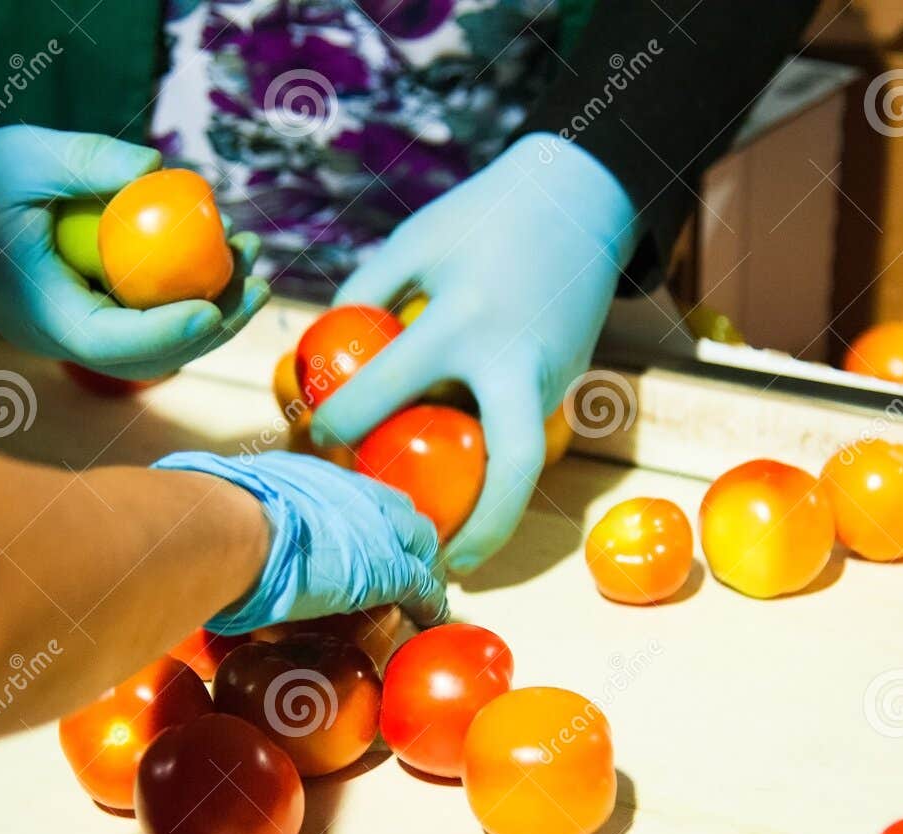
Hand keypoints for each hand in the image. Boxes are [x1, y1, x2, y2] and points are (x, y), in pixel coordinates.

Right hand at [0, 126, 268, 379]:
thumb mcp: (23, 155)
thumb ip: (86, 160)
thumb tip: (158, 167)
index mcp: (39, 316)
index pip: (109, 345)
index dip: (166, 333)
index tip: (213, 306)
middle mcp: (62, 339)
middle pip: (150, 358)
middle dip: (212, 326)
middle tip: (258, 281)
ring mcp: (79, 333)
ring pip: (157, 345)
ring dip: (211, 310)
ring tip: (250, 260)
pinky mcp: (93, 316)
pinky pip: (149, 319)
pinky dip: (187, 295)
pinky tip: (222, 256)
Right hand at [151, 450, 447, 632]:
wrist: (230, 530)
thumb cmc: (213, 518)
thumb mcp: (226, 499)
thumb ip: (227, 508)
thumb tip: (195, 514)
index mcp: (315, 478)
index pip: (357, 497)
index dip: (370, 520)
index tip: (368, 541)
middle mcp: (352, 493)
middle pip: (399, 515)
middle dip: (406, 541)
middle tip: (406, 568)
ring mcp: (374, 529)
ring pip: (418, 547)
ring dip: (421, 571)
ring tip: (422, 598)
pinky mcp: (387, 568)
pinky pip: (420, 586)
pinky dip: (428, 602)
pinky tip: (430, 618)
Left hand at [308, 133, 639, 571]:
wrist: (583, 197)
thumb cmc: (483, 217)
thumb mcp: (413, 243)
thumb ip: (365, 298)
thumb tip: (324, 361)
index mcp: (463, 323)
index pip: (387, 392)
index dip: (339, 423)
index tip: (318, 437)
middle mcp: (516, 362)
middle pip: (509, 468)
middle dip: (483, 528)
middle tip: (446, 566)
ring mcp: (553, 378)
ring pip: (523, 462)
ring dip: (495, 509)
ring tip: (453, 542)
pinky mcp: (569, 383)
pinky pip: (526, 434)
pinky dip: (497, 465)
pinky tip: (466, 481)